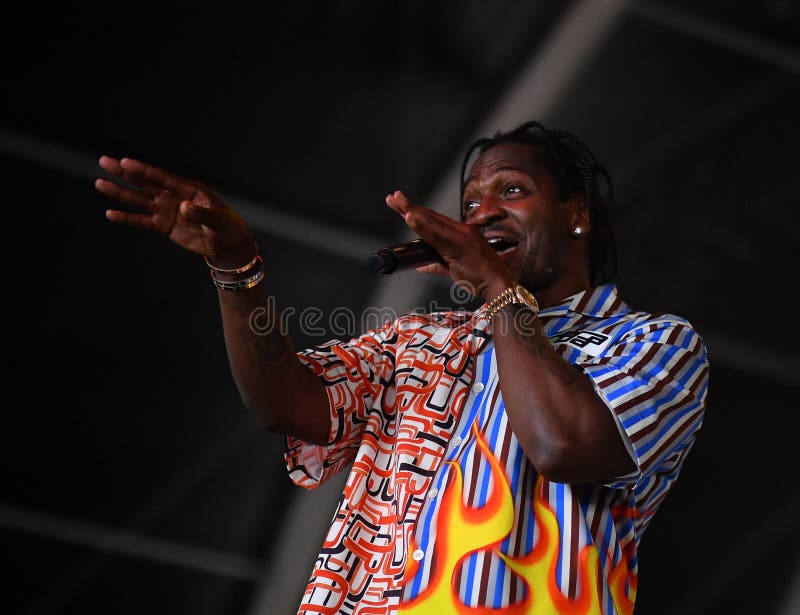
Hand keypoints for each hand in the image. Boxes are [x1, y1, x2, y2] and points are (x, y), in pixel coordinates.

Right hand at [95, 156, 253, 263]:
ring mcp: (168, 210)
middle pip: (145, 183)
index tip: (125, 162)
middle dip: (125, 173)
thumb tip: (182, 208)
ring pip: (140, 200)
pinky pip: (143, 221)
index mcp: (189, 189)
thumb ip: (201, 214)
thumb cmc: (227, 228)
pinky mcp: (164, 226)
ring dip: (120, 193)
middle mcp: (174, 196)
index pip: (162, 178)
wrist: (228, 245)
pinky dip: (128, 219)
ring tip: (100, 183)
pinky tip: (111, 214)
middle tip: (104, 162)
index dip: (143, 170)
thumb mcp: (218, 220)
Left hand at [385, 190, 512, 299]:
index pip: (435, 219)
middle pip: (431, 216)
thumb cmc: (481, 278)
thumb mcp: (455, 268)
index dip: (417, 211)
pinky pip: (436, 235)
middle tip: (393, 197)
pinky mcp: (460, 247)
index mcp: (463, 233)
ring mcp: (462, 238)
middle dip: (410, 206)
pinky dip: (422, 226)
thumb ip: (438, 264)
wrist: (498, 286)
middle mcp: (463, 231)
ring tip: (398, 204)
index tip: (401, 204)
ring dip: (413, 212)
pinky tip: (410, 218)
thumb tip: (421, 265)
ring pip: (432, 223)